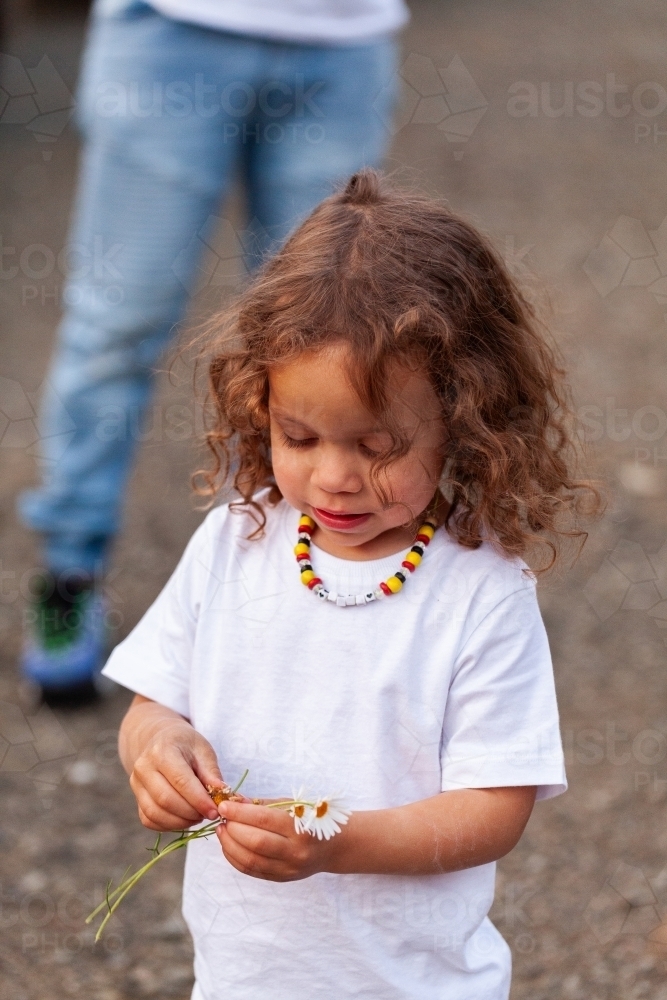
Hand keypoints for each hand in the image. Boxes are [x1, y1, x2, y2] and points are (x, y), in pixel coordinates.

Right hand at [129, 720, 223, 831]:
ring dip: (181, 822)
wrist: (161, 740)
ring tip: (198, 816)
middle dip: (191, 813)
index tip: (215, 811)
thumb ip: (211, 772)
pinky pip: (149, 820)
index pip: (180, 781)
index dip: (199, 800)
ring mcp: (136, 784)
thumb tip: (221, 795)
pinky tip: (185, 819)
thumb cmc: (186, 745)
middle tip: (208, 814)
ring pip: (155, 813)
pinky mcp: (136, 799)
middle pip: (166, 800)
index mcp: (162, 751)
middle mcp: (143, 768)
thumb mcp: (203, 750)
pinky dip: (169, 826)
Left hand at [215, 799, 335, 881]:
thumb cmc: (311, 819)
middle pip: (255, 842)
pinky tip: (229, 845)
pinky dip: (235, 858)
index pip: (265, 820)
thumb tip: (234, 800)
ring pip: (250, 860)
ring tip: (223, 830)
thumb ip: (263, 805)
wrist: (333, 847)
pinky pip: (251, 871)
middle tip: (222, 818)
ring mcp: (288, 869)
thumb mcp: (293, 805)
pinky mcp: (281, 879)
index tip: (224, 806)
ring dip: (230, 845)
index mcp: (301, 829)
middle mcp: (296, 852)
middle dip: (233, 829)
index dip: (240, 813)